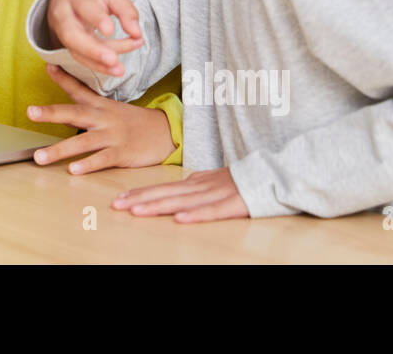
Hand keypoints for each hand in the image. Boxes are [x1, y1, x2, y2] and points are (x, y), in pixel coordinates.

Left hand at [26, 64, 175, 172]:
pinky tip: (74, 170)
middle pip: (75, 113)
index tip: (48, 66)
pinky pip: (102, 159)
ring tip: (40, 157)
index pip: (79, 89)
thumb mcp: (109, 110)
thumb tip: (58, 108)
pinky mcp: (122, 153)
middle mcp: (103, 118)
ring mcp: (112, 135)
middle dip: (51, 113)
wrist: (165, 132)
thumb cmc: (132, 122)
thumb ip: (84, 108)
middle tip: (30, 112)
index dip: (63, 78)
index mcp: (100, 106)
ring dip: (60, 150)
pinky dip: (88, 164)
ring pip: (83, 142)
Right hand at [46, 0, 142, 76]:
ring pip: (75, 51)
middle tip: (112, 59)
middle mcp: (64, 15)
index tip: (110, 30)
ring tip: (118, 70)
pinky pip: (81, 58)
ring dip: (97, 63)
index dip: (96, 19)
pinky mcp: (68, 45)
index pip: (84, 7)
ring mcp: (63, 32)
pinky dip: (98, 65)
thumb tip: (136, 33)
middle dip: (92, 50)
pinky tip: (114, 68)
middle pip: (72, 35)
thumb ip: (126, 10)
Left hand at [112, 167, 249, 221]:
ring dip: (158, 206)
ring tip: (137, 211)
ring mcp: (217, 194)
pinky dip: (196, 215)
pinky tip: (180, 219)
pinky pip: (213, 212)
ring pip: (182, 201)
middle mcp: (202, 187)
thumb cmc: (244, 180)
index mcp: (196, 182)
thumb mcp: (215, 180)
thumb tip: (178, 190)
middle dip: (140, 200)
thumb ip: (196, 184)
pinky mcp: (234, 205)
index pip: (162, 188)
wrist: (275, 173)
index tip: (118, 200)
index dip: (140, 194)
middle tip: (117, 206)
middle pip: (166, 193)